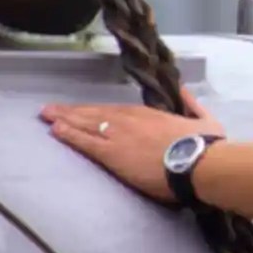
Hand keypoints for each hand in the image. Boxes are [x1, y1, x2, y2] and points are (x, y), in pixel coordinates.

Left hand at [38, 87, 224, 203]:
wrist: (199, 162)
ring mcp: (119, 135)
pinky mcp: (113, 154)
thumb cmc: (205, 144)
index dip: (97, 110)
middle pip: (96, 114)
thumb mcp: (203, 118)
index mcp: (150, 114)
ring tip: (47, 116)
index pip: (116, 111)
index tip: (83, 109)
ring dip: (65, 120)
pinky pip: (85, 142)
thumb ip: (191, 103)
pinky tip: (55, 131)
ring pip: (86, 124)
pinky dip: (69, 135)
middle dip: (73, 112)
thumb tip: (184, 90)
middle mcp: (130, 120)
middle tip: (51, 109)